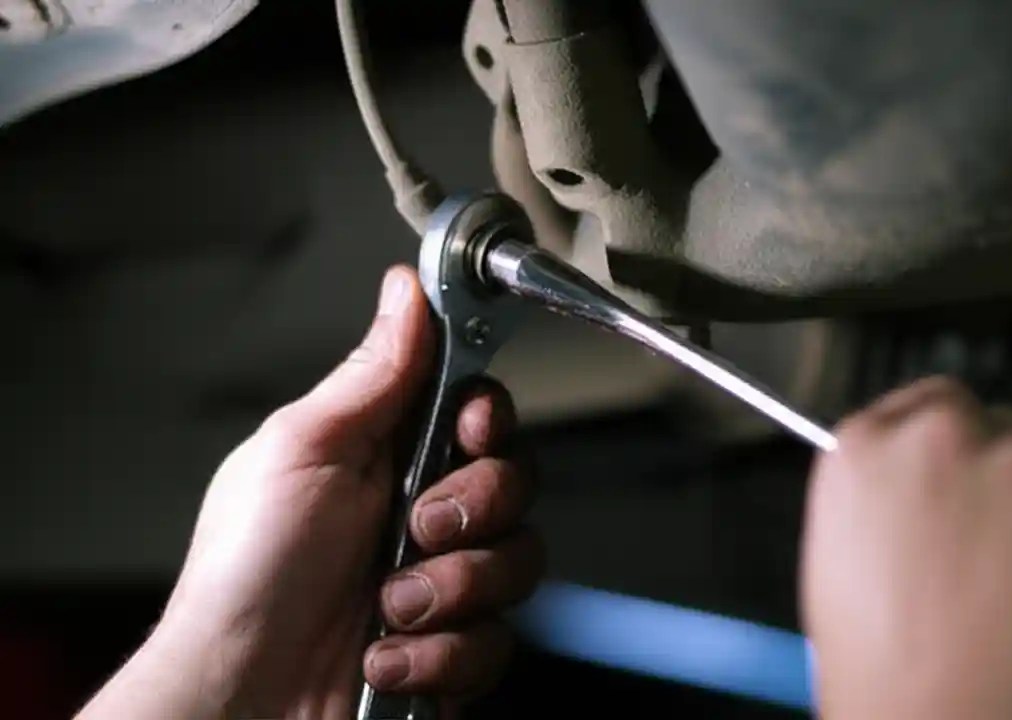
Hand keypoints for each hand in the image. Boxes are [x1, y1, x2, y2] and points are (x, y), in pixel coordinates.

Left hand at [77, 265, 542, 719]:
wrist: (238, 697)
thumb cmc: (247, 574)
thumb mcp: (300, 452)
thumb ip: (371, 375)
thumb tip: (406, 289)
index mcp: (387, 453)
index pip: (476, 409)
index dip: (487, 416)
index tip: (469, 429)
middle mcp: (424, 511)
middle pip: (516, 479)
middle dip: (475, 505)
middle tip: (417, 525)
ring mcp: (444, 582)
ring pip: (521, 561)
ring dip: (452, 588)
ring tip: (387, 607)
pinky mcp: (454, 649)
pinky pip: (499, 641)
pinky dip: (438, 654)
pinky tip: (384, 657)